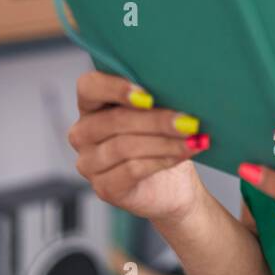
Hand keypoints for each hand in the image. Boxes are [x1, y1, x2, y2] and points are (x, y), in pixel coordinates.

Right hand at [69, 71, 208, 224]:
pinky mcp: (104, 188)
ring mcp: (89, 164)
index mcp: (92, 105)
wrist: (173, 186)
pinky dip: (162, 160)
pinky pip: (132, 169)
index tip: (148, 96)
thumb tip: (175, 89)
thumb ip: (156, 99)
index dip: (115, 87)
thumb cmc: (163, 141)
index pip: (89, 87)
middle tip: (187, 122)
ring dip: (165, 142)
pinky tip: (182, 155)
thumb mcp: (160, 113)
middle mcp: (83, 133)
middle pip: (115, 120)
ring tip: (191, 139)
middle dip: (156, 120)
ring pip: (125, 146)